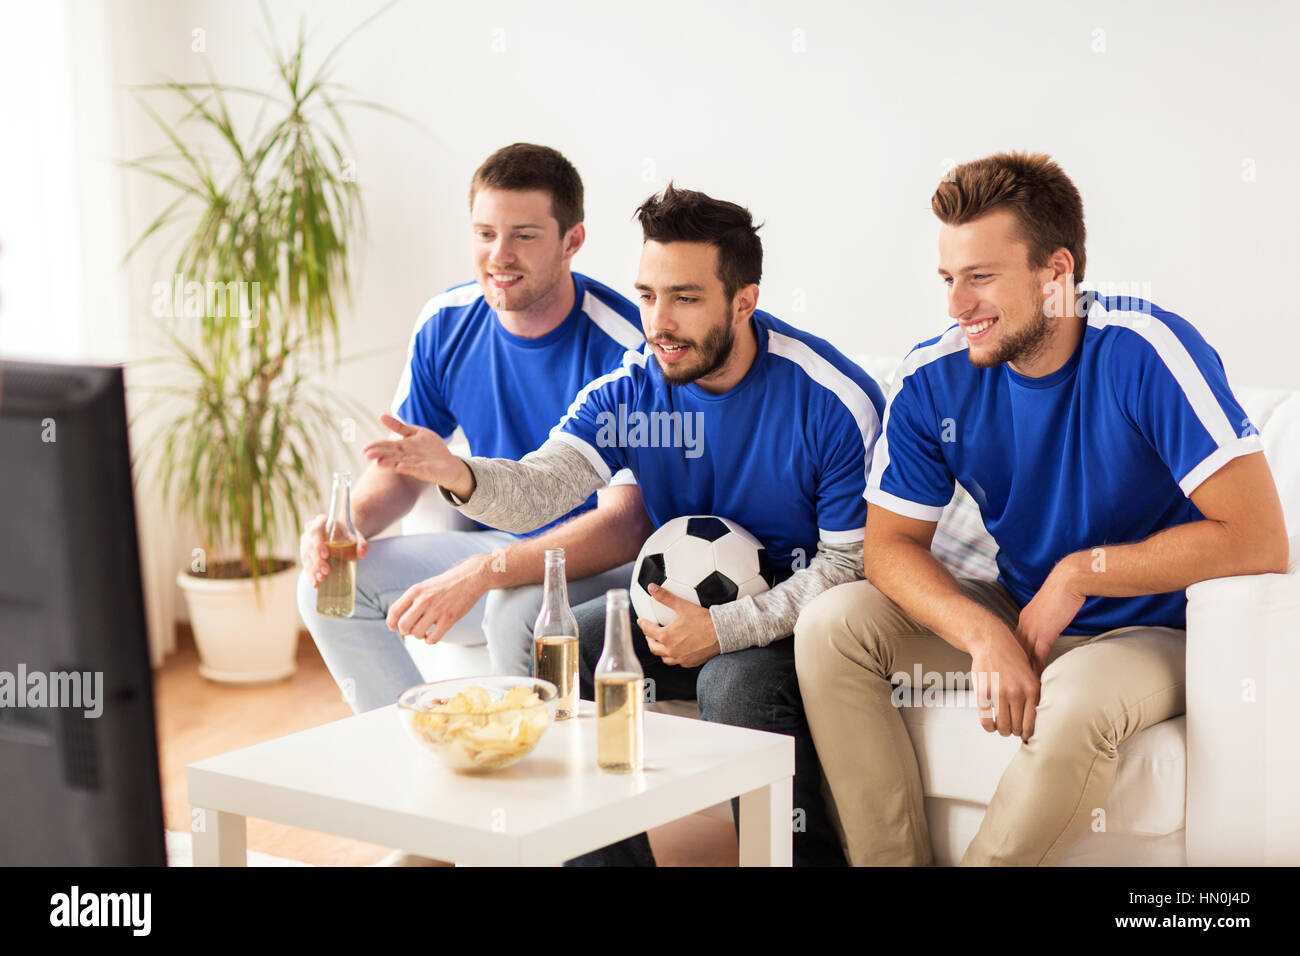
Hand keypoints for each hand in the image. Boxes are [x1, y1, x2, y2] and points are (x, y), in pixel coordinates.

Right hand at [300, 513, 368, 587]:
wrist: (341, 534)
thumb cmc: (347, 533)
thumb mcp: (356, 535)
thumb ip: (361, 543)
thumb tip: (362, 553)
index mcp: (321, 521)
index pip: (316, 531)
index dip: (318, 544)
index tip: (326, 555)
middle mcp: (310, 530)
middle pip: (309, 546)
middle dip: (317, 560)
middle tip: (326, 571)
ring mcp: (306, 541)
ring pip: (305, 556)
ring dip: (312, 569)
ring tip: (321, 579)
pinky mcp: (305, 552)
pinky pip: (305, 564)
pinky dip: (310, 574)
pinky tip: (315, 583)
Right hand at [363, 414, 461, 486]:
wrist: (449, 463)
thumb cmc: (430, 448)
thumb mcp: (415, 432)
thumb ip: (399, 426)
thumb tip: (381, 416)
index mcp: (403, 447)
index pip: (387, 446)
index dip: (377, 447)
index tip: (365, 449)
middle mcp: (406, 456)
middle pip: (391, 455)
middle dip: (380, 455)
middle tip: (367, 455)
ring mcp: (415, 464)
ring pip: (400, 463)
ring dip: (390, 463)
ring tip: (379, 463)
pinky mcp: (425, 470)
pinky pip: (416, 469)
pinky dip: (408, 468)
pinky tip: (400, 467)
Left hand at [385, 555, 490, 643]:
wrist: (470, 577)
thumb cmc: (448, 583)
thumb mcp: (425, 586)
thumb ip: (413, 599)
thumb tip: (401, 618)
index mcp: (416, 591)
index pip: (395, 611)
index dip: (391, 622)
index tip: (393, 627)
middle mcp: (424, 600)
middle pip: (404, 626)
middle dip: (406, 631)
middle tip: (413, 628)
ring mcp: (436, 610)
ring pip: (417, 634)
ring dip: (420, 635)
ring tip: (426, 629)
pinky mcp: (449, 619)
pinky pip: (432, 639)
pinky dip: (430, 640)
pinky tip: (433, 633)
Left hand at [637, 584, 720, 667]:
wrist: (721, 633)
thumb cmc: (703, 620)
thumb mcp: (682, 606)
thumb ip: (665, 597)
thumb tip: (652, 588)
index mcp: (666, 636)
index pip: (648, 630)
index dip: (643, 624)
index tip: (642, 621)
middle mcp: (671, 650)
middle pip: (653, 647)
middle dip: (649, 639)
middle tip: (649, 633)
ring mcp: (680, 658)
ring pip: (664, 658)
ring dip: (660, 651)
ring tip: (661, 644)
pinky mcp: (690, 662)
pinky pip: (677, 662)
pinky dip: (674, 657)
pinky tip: (677, 651)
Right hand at [967, 627, 1040, 740]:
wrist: (991, 641)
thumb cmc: (1010, 655)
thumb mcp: (1030, 673)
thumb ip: (1033, 694)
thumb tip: (1036, 717)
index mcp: (1032, 689)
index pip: (1032, 723)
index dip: (1027, 733)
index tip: (1024, 735)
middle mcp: (1017, 692)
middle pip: (1017, 727)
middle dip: (1014, 731)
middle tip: (1012, 729)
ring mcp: (1000, 693)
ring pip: (1003, 726)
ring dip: (1002, 730)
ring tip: (1001, 727)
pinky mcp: (984, 693)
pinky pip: (986, 720)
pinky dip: (988, 727)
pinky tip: (990, 725)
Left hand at [1017, 555, 1087, 677]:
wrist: (1069, 581)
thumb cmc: (1063, 591)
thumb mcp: (1048, 608)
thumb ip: (1046, 620)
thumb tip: (1049, 628)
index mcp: (1024, 619)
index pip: (1016, 645)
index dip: (1014, 660)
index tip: (1012, 673)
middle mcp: (1023, 625)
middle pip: (1015, 653)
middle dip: (1013, 671)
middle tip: (1012, 685)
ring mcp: (1032, 629)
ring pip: (1024, 658)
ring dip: (1024, 674)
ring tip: (1023, 690)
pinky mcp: (1044, 633)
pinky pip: (1037, 656)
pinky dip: (1036, 670)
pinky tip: (1037, 682)